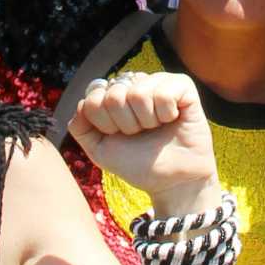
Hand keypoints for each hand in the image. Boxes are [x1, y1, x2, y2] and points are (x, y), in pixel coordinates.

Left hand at [72, 71, 222, 215]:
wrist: (171, 182)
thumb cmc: (137, 163)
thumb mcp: (100, 150)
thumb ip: (81, 128)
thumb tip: (82, 103)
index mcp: (114, 94)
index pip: (94, 98)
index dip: (105, 124)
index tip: (120, 135)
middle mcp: (135, 83)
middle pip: (114, 95)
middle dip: (126, 124)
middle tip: (140, 133)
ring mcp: (159, 82)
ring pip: (138, 94)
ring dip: (147, 121)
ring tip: (157, 128)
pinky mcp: (183, 86)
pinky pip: (164, 93)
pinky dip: (166, 114)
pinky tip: (172, 120)